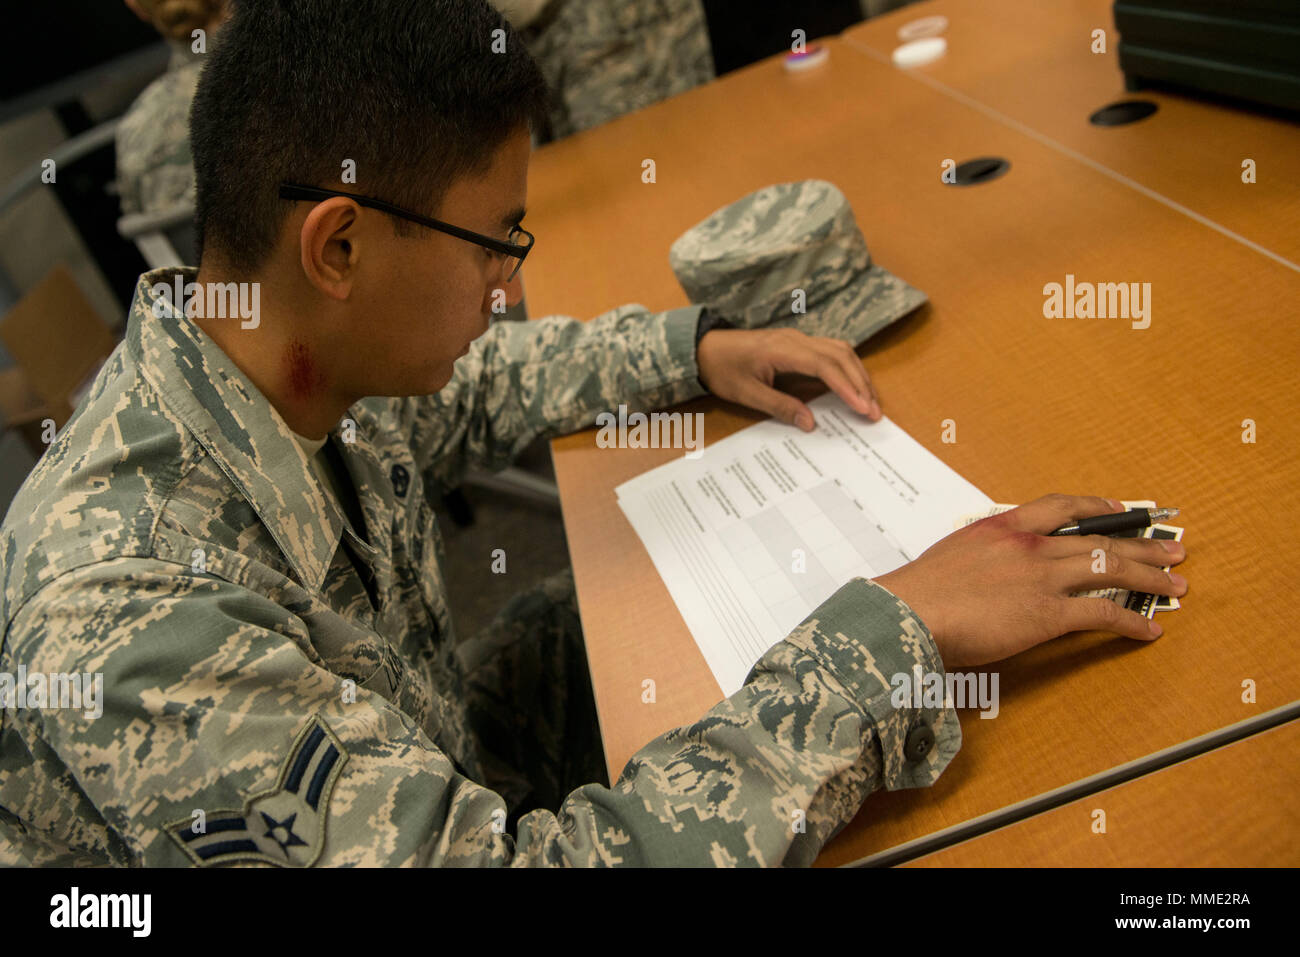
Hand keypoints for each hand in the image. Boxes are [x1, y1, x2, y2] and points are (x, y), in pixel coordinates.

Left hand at [696, 327, 879, 429]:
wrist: (705, 348)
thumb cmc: (723, 369)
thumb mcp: (747, 394)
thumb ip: (780, 407)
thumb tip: (810, 423)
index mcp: (783, 349)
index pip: (825, 365)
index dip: (847, 387)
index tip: (863, 407)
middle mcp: (796, 339)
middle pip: (840, 355)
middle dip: (861, 383)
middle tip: (874, 411)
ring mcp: (798, 339)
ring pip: (840, 351)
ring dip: (858, 374)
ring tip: (870, 401)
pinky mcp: (798, 344)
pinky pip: (831, 351)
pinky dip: (847, 367)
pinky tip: (853, 385)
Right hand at [874, 494, 1188, 667]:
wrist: (907, 613)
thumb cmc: (917, 594)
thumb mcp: (950, 558)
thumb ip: (979, 560)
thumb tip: (987, 576)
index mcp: (1000, 527)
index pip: (1060, 506)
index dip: (1096, 506)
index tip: (1118, 509)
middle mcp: (1028, 546)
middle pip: (1098, 538)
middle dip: (1141, 545)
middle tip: (1170, 550)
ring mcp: (1041, 577)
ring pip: (1110, 568)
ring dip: (1149, 577)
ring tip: (1175, 584)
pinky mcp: (1048, 612)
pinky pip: (1103, 612)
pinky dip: (1131, 620)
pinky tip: (1148, 627)